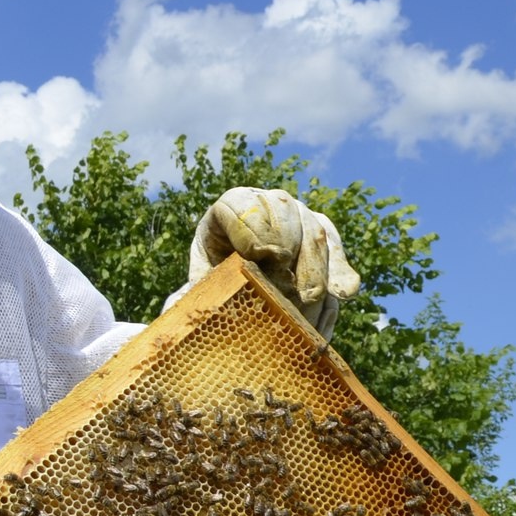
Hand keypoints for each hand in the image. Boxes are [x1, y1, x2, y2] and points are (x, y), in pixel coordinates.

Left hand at [188, 187, 358, 336]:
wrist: (245, 289)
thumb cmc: (217, 283)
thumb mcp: (201, 287)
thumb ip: (189, 296)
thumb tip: (172, 312)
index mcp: (229, 210)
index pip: (239, 203)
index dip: (249, 224)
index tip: (257, 253)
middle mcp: (269, 206)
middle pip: (285, 211)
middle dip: (288, 247)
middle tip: (287, 284)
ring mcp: (301, 219)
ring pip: (315, 230)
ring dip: (315, 267)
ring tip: (308, 300)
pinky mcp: (326, 240)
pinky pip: (337, 251)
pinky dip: (341, 273)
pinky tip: (342, 294)